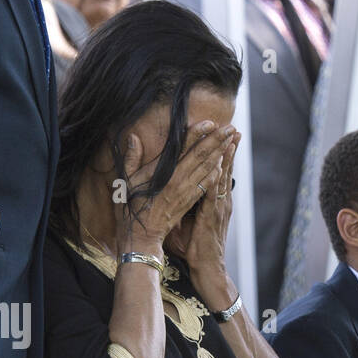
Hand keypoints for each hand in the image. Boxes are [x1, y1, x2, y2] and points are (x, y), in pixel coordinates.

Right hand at [118, 120, 234, 253]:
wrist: (141, 235)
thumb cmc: (130, 207)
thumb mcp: (126, 180)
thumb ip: (132, 158)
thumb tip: (134, 137)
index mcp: (163, 170)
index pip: (184, 146)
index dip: (198, 133)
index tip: (211, 122)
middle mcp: (178, 178)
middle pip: (201, 154)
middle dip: (217, 139)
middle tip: (231, 127)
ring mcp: (186, 191)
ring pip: (207, 168)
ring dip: (221, 153)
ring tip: (232, 141)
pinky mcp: (190, 201)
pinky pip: (206, 185)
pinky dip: (216, 173)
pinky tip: (224, 165)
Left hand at [165, 126, 240, 307]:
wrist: (205, 268)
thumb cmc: (194, 246)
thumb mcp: (185, 219)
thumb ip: (179, 200)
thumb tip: (170, 187)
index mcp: (210, 198)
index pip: (213, 169)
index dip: (216, 150)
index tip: (217, 131)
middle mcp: (217, 200)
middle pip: (222, 168)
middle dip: (226, 147)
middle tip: (232, 127)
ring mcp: (217, 208)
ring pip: (221, 177)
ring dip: (226, 158)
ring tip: (230, 138)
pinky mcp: (212, 217)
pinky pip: (214, 195)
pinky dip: (217, 181)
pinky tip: (218, 167)